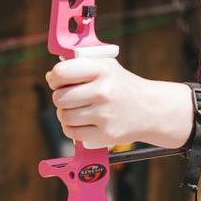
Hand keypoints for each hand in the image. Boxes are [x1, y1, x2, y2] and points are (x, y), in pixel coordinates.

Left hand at [47, 57, 187, 149]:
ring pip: (64, 116)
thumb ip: (80, 67)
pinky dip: (71, 128)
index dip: (54, 78)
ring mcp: (105, 114)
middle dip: (60, 98)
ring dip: (65, 114)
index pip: (62, 73)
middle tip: (71, 97)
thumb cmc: (121, 86)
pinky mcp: (106, 134)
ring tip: (77, 110)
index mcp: (103, 69)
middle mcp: (104, 91)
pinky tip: (80, 122)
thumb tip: (50, 77)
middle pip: (60, 98)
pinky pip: (72, 132)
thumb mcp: (107, 67)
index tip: (58, 81)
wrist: (150, 109)